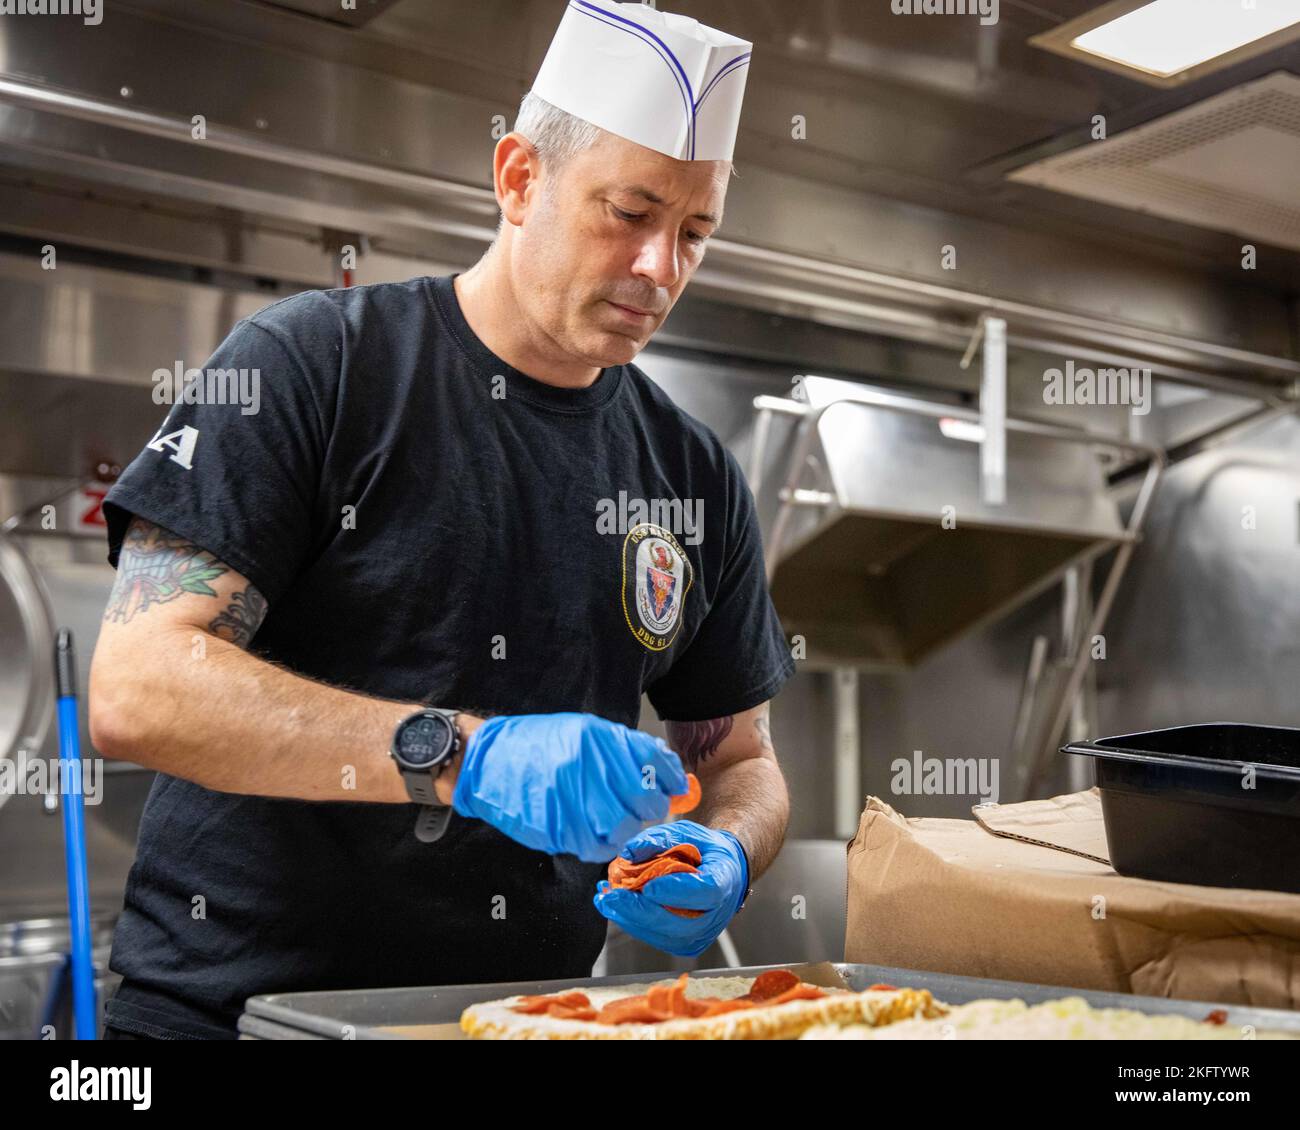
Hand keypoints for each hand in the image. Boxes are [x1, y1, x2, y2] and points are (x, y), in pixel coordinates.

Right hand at [451, 712, 687, 862]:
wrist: (489, 762)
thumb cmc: (541, 746)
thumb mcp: (586, 733)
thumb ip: (627, 753)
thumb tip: (669, 777)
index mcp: (599, 739)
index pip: (655, 762)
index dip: (671, 779)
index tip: (674, 788)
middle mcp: (589, 768)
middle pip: (645, 801)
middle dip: (651, 809)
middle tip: (643, 808)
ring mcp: (572, 800)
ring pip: (624, 829)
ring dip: (627, 829)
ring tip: (616, 820)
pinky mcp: (557, 829)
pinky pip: (596, 847)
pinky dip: (603, 845)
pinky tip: (596, 833)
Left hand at [593, 819, 748, 956]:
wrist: (722, 872)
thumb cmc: (703, 850)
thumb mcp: (686, 833)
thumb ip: (658, 839)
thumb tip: (627, 853)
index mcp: (725, 880)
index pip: (705, 891)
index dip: (677, 891)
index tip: (648, 888)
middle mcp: (716, 914)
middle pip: (679, 923)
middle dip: (640, 911)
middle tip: (610, 897)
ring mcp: (701, 934)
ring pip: (663, 935)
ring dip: (630, 919)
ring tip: (604, 899)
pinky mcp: (685, 943)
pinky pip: (656, 937)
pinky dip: (633, 922)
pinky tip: (614, 907)